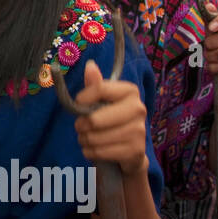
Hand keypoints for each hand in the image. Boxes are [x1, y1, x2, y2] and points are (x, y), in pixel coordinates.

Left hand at [73, 59, 149, 176]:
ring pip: (94, 137)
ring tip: (90, 138)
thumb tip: (90, 66)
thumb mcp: (103, 100)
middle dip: (81, 125)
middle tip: (83, 126)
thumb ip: (95, 85)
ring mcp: (139, 131)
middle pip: (94, 118)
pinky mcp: (135, 151)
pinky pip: (99, 152)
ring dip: (85, 140)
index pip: (100, 88)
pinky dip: (91, 152)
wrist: (130, 150)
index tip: (79, 103)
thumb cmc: (111, 120)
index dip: (82, 98)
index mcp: (130, 91)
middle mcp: (139, 108)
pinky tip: (97, 149)